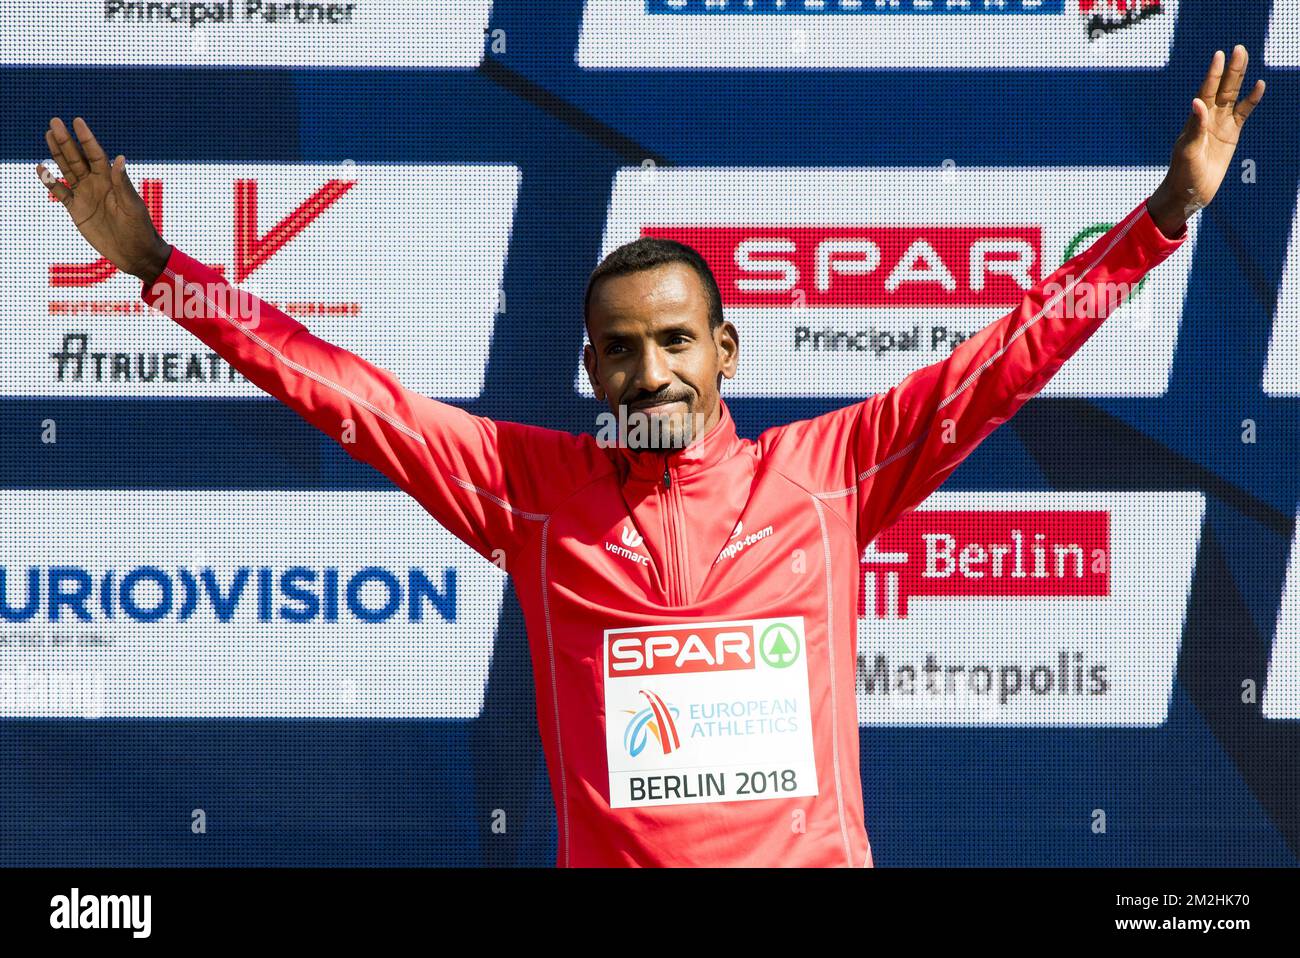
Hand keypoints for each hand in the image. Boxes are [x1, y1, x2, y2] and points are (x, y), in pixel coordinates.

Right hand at [37, 116, 171, 282]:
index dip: (86, 139)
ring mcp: (85, 195)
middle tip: (55, 122)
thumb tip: (119, 158)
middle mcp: (96, 184)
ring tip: (48, 134)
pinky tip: (40, 168)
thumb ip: (122, 184)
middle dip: (66, 140)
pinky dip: (50, 182)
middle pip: (77, 158)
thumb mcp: (132, 206)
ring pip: (67, 170)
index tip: (77, 122)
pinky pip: (60, 192)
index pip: (96, 155)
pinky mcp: (77, 209)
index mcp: (111, 180)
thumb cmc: (140, 229)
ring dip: (57, 154)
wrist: (135, 253)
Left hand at [1148, 45, 1264, 236]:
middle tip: (1238, 49)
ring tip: (1245, 57)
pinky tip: (1259, 85)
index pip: (1205, 92)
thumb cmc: (1183, 173)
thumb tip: (1197, 102)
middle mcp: (1208, 118)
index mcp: (1194, 120)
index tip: (1219, 55)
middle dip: (1230, 69)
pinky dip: (1251, 100)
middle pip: (1221, 88)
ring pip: (1233, 96)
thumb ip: (1195, 127)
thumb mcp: (1188, 150)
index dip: (1212, 74)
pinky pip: (1243, 113)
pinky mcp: (1231, 134)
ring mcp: (1220, 124)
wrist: (1190, 192)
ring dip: (1240, 78)